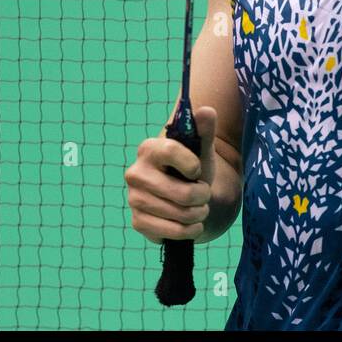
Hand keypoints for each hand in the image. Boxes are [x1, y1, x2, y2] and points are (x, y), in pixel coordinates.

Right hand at [126, 105, 217, 243]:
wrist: (183, 197)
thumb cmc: (192, 169)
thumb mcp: (201, 149)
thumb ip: (204, 130)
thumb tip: (207, 111)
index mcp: (149, 149)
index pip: (171, 152)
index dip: (193, 165)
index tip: (197, 169)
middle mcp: (135, 173)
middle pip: (183, 193)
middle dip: (203, 196)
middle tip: (203, 193)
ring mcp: (134, 199)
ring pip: (181, 214)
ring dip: (199, 214)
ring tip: (198, 207)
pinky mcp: (138, 222)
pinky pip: (172, 231)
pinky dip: (190, 230)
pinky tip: (191, 224)